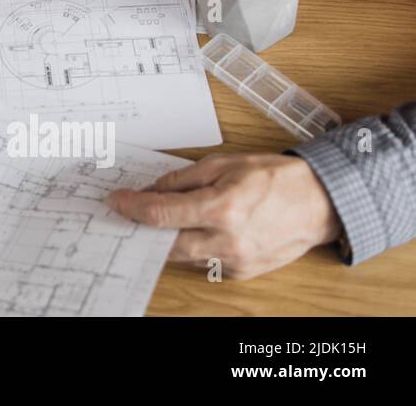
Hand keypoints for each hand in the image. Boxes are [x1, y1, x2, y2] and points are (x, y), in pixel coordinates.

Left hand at [108, 154, 341, 279]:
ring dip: (164, 240)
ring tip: (152, 221)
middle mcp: (228, 241)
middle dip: (141, 228)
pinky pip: (204, 263)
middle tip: (125, 215)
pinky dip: (191, 248)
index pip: (161, 213)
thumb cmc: (277, 179)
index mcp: (223, 208)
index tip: (116, 201)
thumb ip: (184, 179)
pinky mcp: (243, 272)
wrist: (320, 204)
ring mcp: (236, 261)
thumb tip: (153, 190)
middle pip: (166, 243)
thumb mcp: (225, 164)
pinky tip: (186, 232)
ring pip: (183, 256)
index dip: (132, 207)